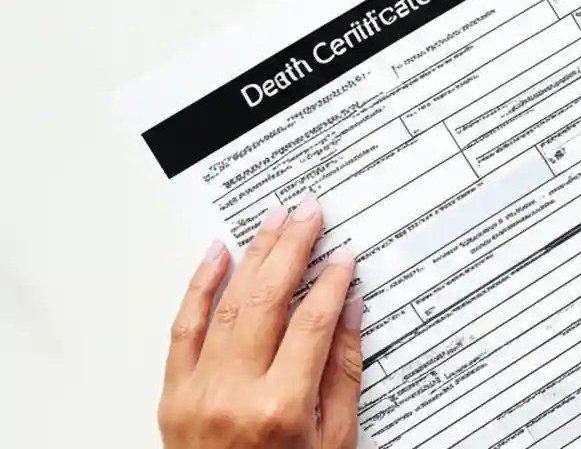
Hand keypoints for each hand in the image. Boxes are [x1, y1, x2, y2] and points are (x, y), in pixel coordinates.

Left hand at [159, 196, 363, 448]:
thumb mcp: (335, 442)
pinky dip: (199, 286)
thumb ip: (342, 374)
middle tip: (309, 213)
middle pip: (267, 300)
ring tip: (273, 220)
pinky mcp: (173, 395)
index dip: (332, 282)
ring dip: (253, 254)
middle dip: (292, 248)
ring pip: (227, 304)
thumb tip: (349, 312)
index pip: (312, 322)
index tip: (345, 256)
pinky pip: (182, 328)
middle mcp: (235, 395)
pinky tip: (216, 253)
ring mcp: (198, 393)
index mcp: (282, 409)